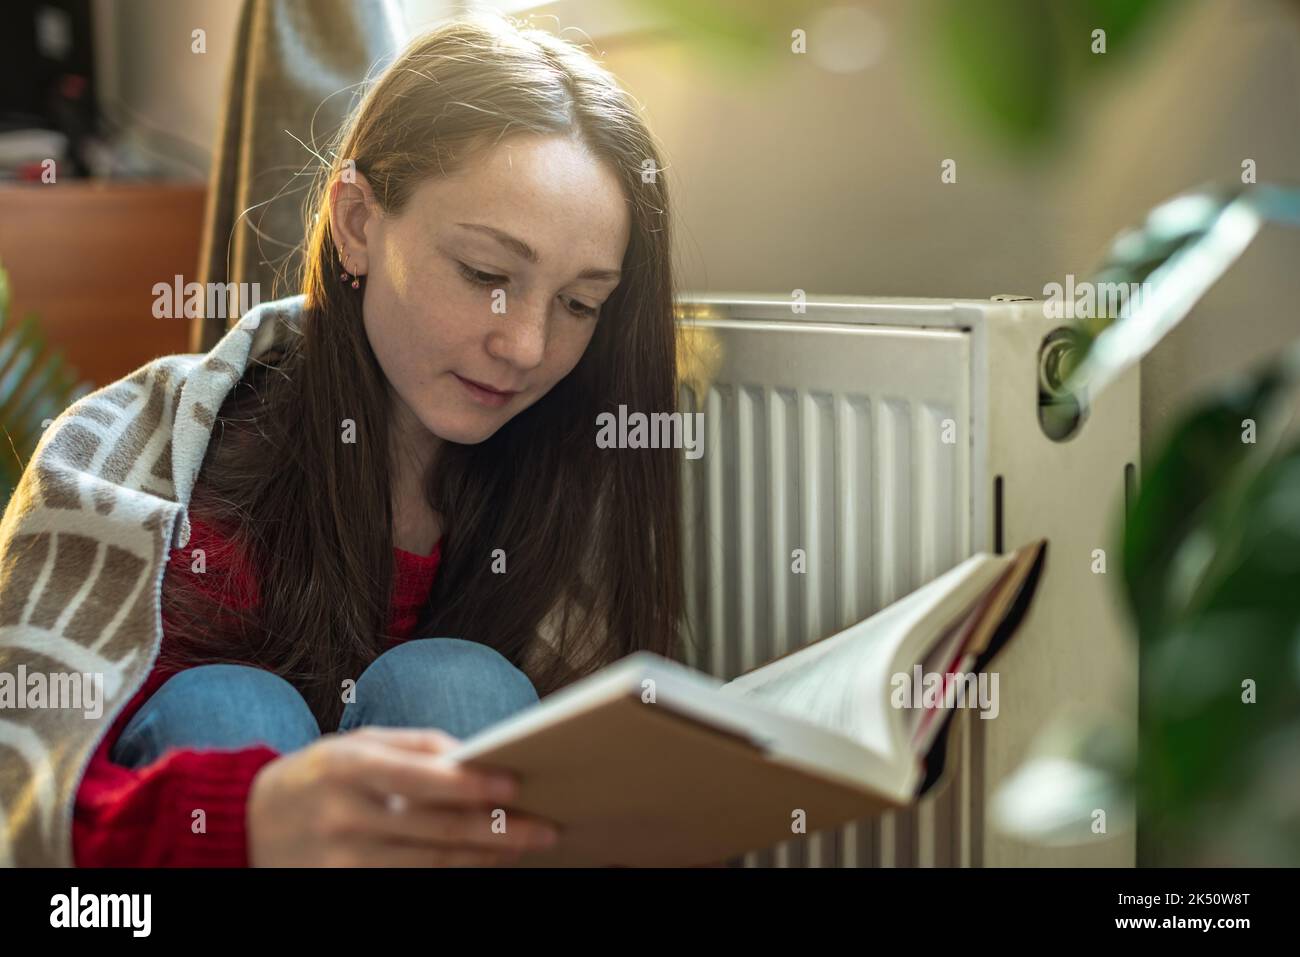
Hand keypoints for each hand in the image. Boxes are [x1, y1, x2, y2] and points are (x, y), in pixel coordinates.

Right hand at [247, 726, 560, 865]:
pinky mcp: (343, 888)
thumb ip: (415, 745)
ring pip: (430, 865)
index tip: (516, 784)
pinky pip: (410, 884)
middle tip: (542, 828)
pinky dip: (451, 875)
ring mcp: (342, 861)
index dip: (474, 784)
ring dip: (483, 858)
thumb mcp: (355, 744)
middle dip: (497, 830)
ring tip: (521, 847)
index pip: (423, 778)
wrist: (245, 824)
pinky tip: (481, 865)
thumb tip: (475, 756)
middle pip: (436, 830)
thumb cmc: (317, 775)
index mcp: (348, 766)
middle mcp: (344, 816)